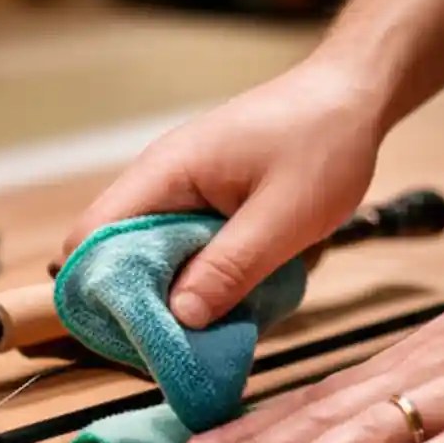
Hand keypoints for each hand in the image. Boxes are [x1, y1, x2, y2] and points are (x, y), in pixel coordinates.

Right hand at [53, 63, 385, 328]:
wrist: (352, 97)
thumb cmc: (322, 143)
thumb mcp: (284, 216)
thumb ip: (230, 267)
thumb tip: (180, 318)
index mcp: (164, 174)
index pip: (90, 237)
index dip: (98, 291)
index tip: (132, 334)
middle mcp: (159, 182)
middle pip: (113, 255)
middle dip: (137, 303)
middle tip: (175, 345)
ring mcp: (179, 193)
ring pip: (149, 259)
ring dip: (171, 295)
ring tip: (204, 329)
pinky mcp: (202, 205)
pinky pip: (181, 252)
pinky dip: (196, 280)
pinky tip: (226, 299)